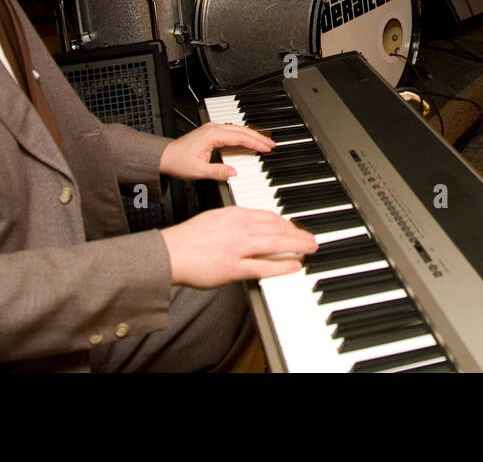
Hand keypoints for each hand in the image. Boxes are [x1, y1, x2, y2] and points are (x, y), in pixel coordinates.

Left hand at [159, 121, 273, 181]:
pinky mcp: (211, 132)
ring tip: (265, 142)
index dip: (255, 142)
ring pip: (238, 129)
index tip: (266, 148)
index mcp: (212, 135)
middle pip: (241, 130)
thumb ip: (217, 172)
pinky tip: (249, 140)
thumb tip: (234, 172)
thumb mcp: (198, 171)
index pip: (239, 137)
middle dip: (258, 137)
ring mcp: (212, 129)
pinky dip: (244, 135)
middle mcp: (213, 129)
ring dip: (252, 135)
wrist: (165, 157)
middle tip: (271, 144)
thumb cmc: (178, 162)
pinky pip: (232, 131)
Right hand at [161, 206, 318, 285]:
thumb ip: (236, 219)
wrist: (170, 252)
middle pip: (278, 228)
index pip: (270, 216)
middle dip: (298, 233)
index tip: (295, 228)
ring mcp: (238, 248)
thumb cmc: (189, 237)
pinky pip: (264, 267)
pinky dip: (282, 265)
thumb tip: (254, 223)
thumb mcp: (215, 217)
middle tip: (312, 239)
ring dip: (297, 246)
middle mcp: (240, 228)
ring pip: (276, 244)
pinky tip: (294, 265)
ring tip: (309, 249)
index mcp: (236, 214)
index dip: (287, 223)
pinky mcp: (234, 268)